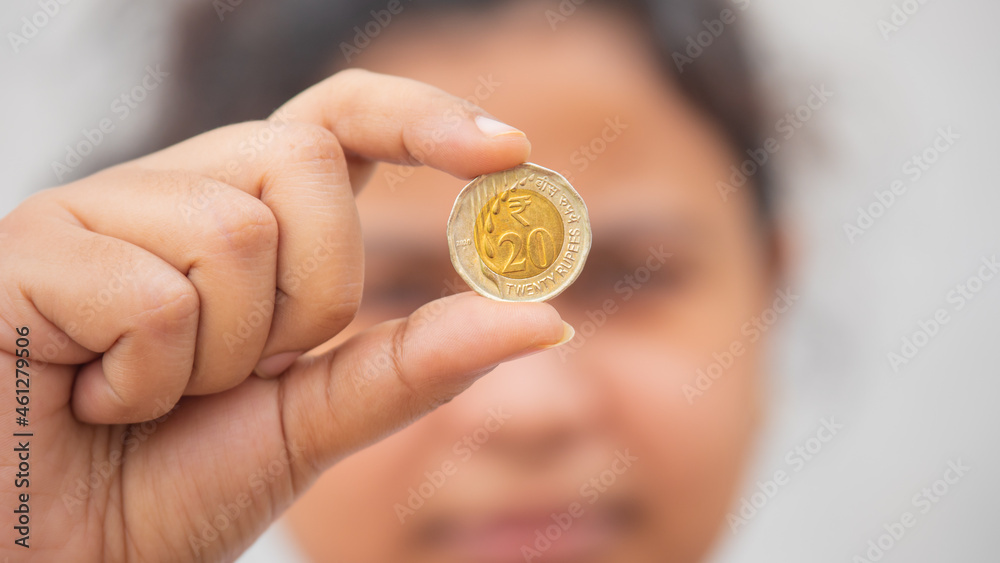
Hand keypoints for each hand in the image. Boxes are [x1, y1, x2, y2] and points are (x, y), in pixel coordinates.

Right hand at [0, 69, 567, 561]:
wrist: (56, 558)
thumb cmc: (173, 485)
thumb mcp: (315, 420)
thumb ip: (417, 363)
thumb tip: (542, 319)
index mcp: (245, 218)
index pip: (340, 121)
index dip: (422, 118)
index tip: (508, 149)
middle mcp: (175, 191)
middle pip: (304, 161)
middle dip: (309, 294)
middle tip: (241, 372)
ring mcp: (97, 209)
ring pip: (236, 232)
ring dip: (219, 354)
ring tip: (151, 394)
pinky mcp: (30, 246)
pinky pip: (153, 294)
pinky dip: (145, 378)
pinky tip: (92, 397)